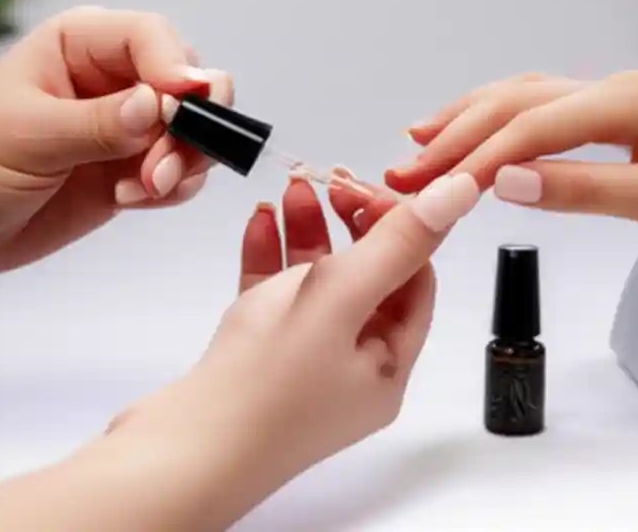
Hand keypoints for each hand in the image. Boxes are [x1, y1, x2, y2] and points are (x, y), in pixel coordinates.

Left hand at [0, 6, 233, 278]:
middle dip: (192, 125)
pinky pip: (179, 174)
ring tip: (141, 190)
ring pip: (193, 132)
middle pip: (188, 83)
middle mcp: (111, 79)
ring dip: (185, 164)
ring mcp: (123, 129)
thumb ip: (99, 123)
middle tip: (165, 166)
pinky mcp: (126, 172)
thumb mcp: (26, 137)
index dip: (178, 69)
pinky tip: (129, 200)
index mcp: (80, 43)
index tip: (183, 108)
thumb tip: (160, 104)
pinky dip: (172, 189)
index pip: (153, 38)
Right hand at [101, 173, 479, 528]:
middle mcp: (352, 368)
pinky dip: (268, 257)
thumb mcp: (340, 301)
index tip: (368, 186)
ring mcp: (303, 366)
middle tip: (327, 181)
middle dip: (348, 222)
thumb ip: (396, 243)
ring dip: (306, 232)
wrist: (178, 456)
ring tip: (288, 189)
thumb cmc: (262, 389)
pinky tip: (257, 222)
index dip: (398, 225)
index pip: (414, 278)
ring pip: (316, 283)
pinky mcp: (257, 360)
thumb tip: (459, 195)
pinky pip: (274, 297)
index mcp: (388, 364)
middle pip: (366, 277)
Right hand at [386, 71, 637, 237]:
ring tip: (417, 140)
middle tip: (401, 171)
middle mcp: (611, 86)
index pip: (526, 130)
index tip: (426, 190)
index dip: (469, 160)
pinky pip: (545, 103)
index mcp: (624, 104)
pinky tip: (480, 125)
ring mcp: (614, 91)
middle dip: (453, 135)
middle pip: (513, 103)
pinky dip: (501, 114)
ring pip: (523, 95)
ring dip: (469, 117)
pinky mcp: (620, 106)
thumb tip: (506, 181)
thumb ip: (584, 190)